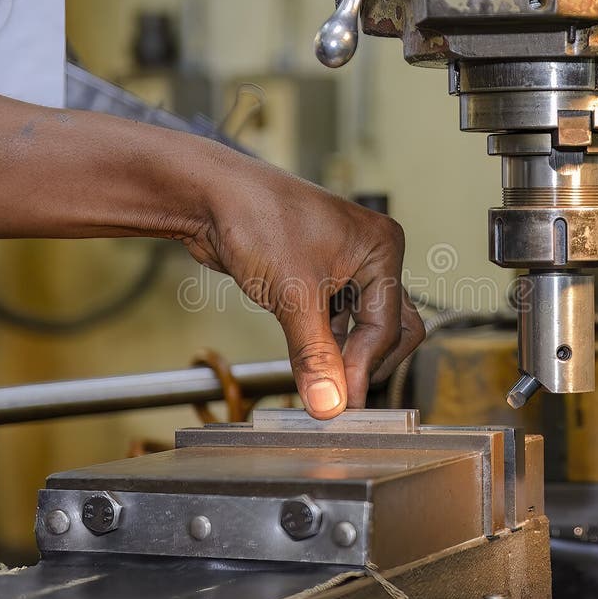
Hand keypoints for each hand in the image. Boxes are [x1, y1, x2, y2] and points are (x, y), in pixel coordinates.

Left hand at [182, 146, 424, 418]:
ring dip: (343, 356)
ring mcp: (344, 265)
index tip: (341, 403)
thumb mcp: (292, 295)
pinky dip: (325, 343)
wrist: (209, 195)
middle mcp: (370, 255)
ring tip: (322, 385)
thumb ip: (314, 355)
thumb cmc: (257, 217)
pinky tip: (308, 363)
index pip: (387, 325)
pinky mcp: (316, 277)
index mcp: (382, 248)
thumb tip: (330, 404)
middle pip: (389, 328)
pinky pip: (334, 321)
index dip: (362, 368)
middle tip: (340, 397)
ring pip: (361, 327)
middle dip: (366, 362)